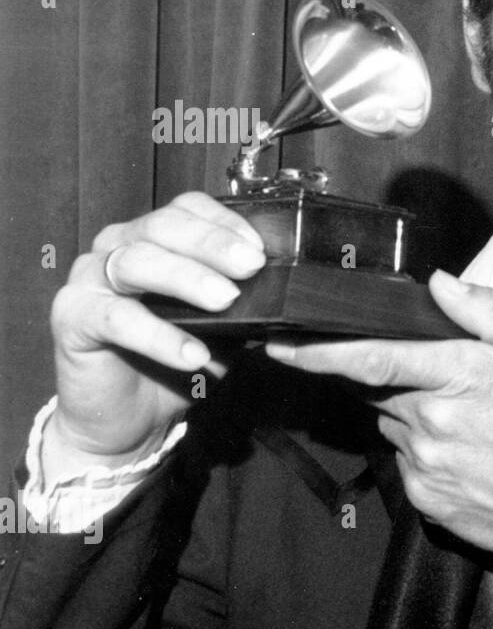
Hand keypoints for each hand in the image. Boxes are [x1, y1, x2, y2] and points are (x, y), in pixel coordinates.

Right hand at [47, 192, 265, 468]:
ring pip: (137, 261)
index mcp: (154, 239)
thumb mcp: (220, 329)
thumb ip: (242, 304)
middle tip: (251, 267)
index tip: (260, 250)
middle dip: (211, 245)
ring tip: (226, 302)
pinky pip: (116, 318)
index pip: (187, 209)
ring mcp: (90, 279)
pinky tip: (193, 354)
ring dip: (186, 279)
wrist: (126, 419)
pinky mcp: (72, 317)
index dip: (223, 223)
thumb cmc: (172, 363)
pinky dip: (158, 335)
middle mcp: (118, 248)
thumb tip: (283, 291)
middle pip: (163, 226)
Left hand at [265, 271, 492, 554]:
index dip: (320, 352)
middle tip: (442, 383)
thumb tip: (439, 282)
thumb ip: (487, 313)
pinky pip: (406, 460)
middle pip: (377, 388)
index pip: (373, 358)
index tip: (280, 345)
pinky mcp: (425, 498)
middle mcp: (432, 422)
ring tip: (471, 422)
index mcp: (459, 378)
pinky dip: (424, 448)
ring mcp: (424, 464)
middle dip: (390, 378)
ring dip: (412, 413)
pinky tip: (468, 452)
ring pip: (393, 424)